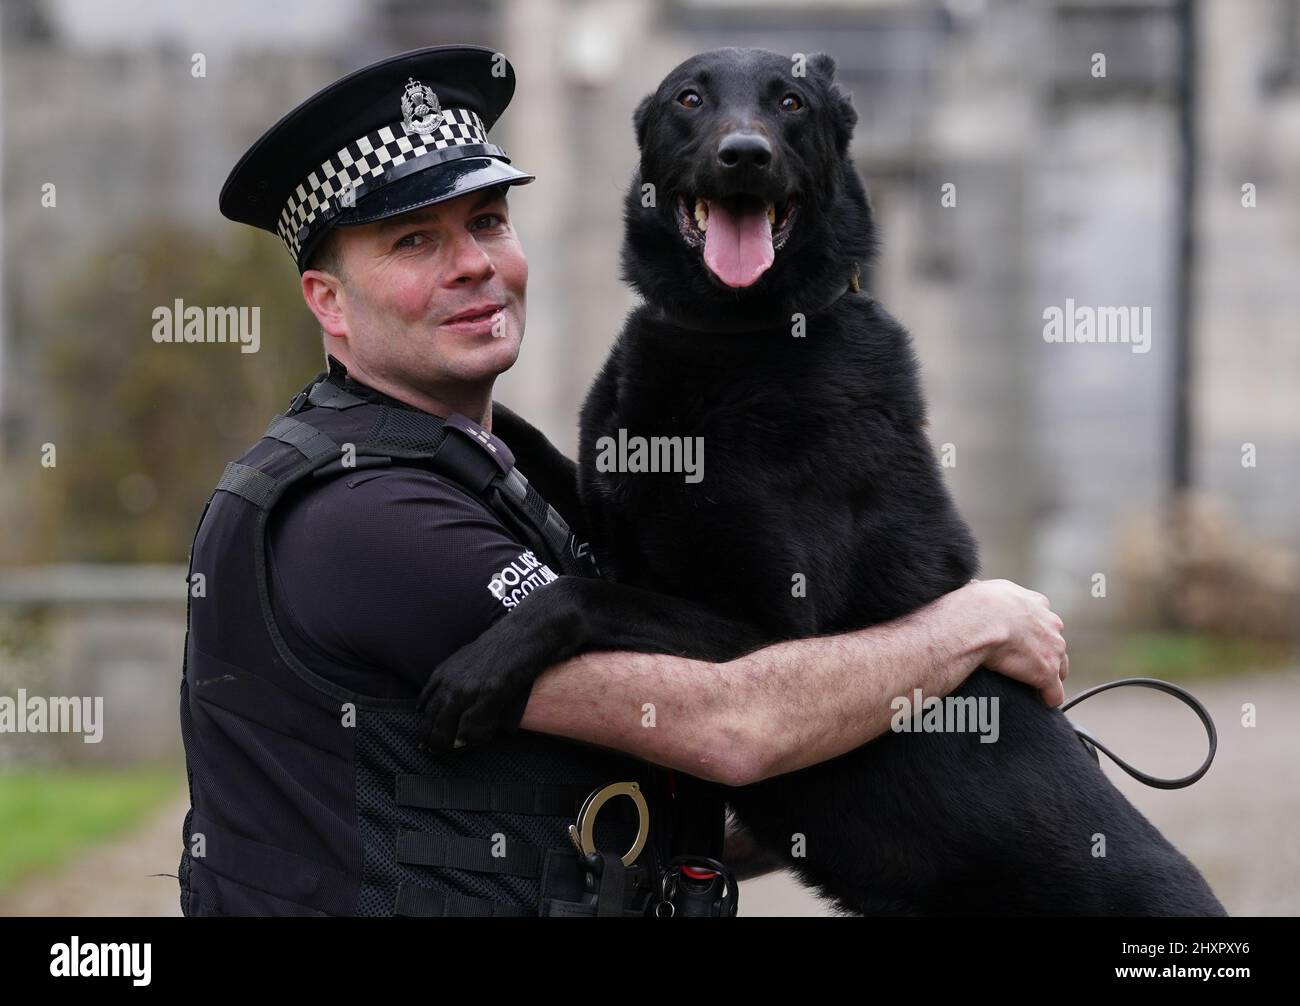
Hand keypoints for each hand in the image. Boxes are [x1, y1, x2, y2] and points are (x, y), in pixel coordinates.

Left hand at [416, 578, 581, 749]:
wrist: (530, 628)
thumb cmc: (506, 643)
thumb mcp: (471, 657)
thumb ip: (458, 678)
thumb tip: (455, 704)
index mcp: (444, 671)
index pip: (424, 707)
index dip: (428, 726)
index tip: (435, 738)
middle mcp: (450, 681)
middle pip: (430, 724)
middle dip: (435, 742)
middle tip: (443, 752)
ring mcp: (467, 689)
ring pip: (445, 733)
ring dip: (451, 746)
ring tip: (462, 749)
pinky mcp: (488, 695)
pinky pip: (470, 731)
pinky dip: (475, 739)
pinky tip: (485, 736)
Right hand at [964, 578, 1067, 706]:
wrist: (978, 622)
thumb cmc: (973, 605)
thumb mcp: (985, 590)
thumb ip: (990, 595)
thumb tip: (974, 591)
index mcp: (1035, 603)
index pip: (1043, 620)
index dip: (1032, 632)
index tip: (1020, 640)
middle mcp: (1050, 623)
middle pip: (1055, 643)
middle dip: (1044, 653)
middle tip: (1024, 663)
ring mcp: (1052, 649)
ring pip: (1059, 667)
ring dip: (1047, 676)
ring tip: (1032, 686)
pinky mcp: (1047, 672)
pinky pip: (1054, 692)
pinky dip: (1048, 697)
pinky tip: (1040, 701)